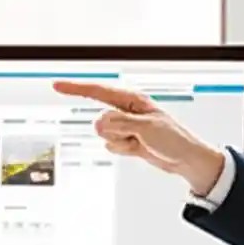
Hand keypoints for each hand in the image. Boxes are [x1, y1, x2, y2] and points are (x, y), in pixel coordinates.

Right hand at [53, 81, 223, 194]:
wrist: (185, 159)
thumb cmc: (174, 138)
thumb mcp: (147, 128)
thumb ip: (120, 123)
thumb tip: (98, 123)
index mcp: (133, 100)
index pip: (98, 91)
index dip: (76, 88)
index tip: (58, 85)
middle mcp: (126, 111)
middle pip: (101, 118)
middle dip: (113, 130)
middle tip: (133, 135)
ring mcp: (125, 126)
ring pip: (104, 134)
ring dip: (120, 141)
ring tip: (139, 141)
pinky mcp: (126, 140)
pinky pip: (111, 146)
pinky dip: (123, 150)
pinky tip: (139, 148)